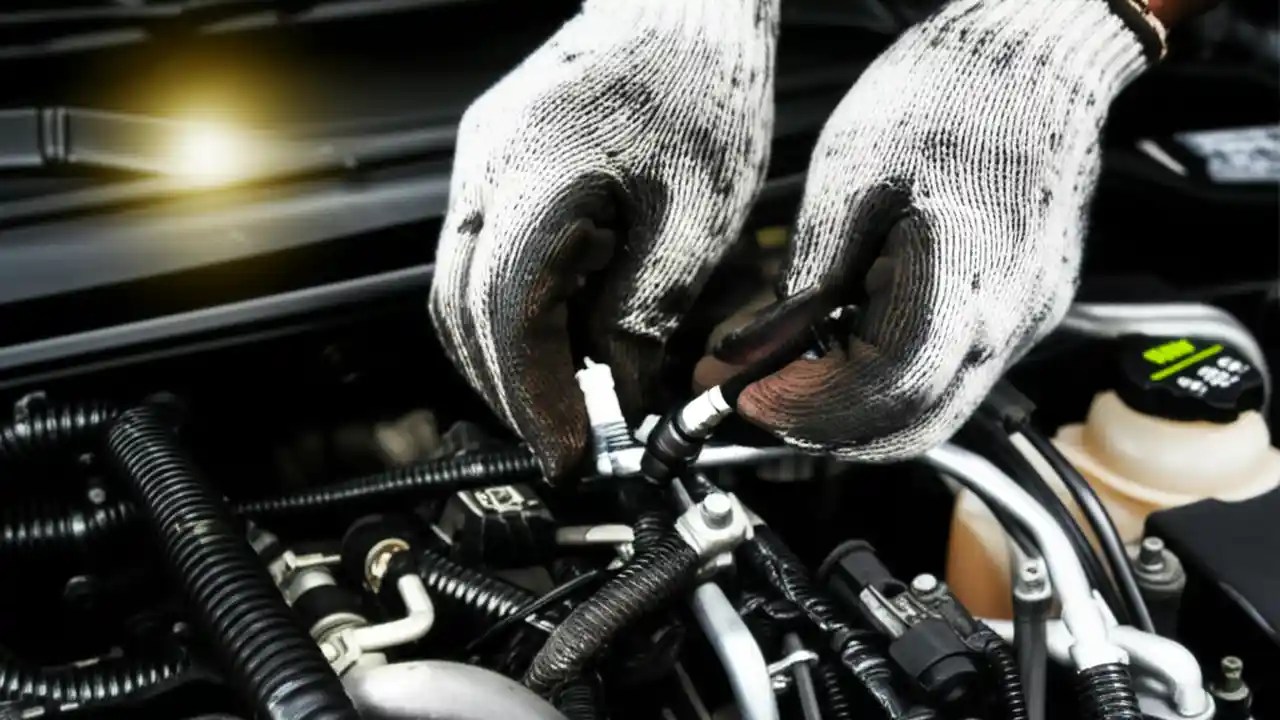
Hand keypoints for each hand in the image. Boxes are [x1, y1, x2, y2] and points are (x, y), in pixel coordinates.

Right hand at [431, 0, 777, 476]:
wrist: (684, 7)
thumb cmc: (701, 85)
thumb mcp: (697, 214)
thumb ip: (649, 310)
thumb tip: (625, 393)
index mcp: (537, 176)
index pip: (508, 315)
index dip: (533, 398)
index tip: (567, 454)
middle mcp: (485, 169)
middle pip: (462, 313)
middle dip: (509, 392)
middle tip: (562, 440)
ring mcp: (479, 163)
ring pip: (458, 291)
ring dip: (502, 359)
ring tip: (563, 400)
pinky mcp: (492, 164)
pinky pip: (479, 257)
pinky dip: (509, 314)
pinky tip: (560, 334)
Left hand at [738, 0, 1152, 460]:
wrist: (1037, 52)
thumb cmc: (949, 95)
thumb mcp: (849, 185)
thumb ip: (804, 288)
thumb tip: (747, 358)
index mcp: (964, 293)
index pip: (877, 398)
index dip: (802, 409)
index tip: (742, 395)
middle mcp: (1008, 325)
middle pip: (908, 427)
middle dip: (822, 427)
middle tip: (756, 397)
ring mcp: (1027, 320)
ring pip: (934, 410)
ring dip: (855, 411)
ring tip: (789, 371)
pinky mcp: (1030, 306)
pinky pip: (956, 372)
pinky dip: (892, 380)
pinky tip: (847, 342)